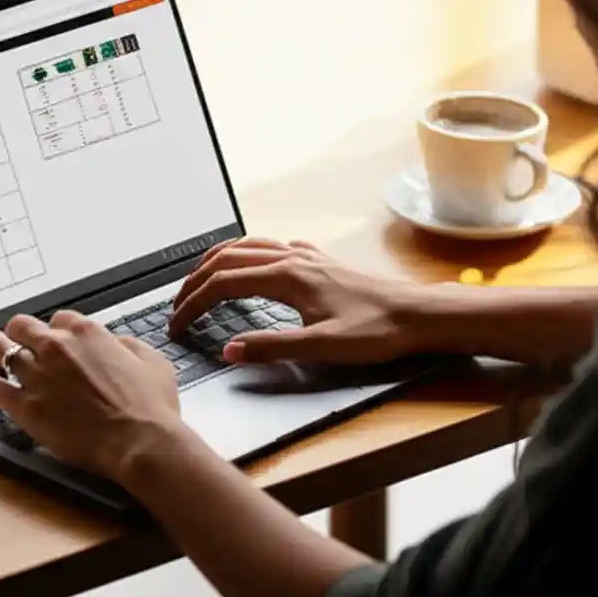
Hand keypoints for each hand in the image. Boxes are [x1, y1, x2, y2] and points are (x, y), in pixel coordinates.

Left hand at [0, 311, 187, 482]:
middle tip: (19, 348)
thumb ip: (127, 346)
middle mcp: (56, 347)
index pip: (58, 319)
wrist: (140, 442)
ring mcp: (36, 376)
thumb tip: (114, 344)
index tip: (58, 346)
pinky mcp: (24, 406)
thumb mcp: (152, 362)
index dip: (57, 333)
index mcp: (86, 332)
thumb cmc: (151, 407)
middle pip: (19, 326)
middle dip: (18, 335)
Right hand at [168, 238, 424, 365]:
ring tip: (197, 281)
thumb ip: (271, 348)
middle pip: (226, 260)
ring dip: (215, 261)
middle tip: (177, 309)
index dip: (193, 305)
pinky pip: (269, 247)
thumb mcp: (322, 348)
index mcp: (286, 277)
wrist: (419, 315)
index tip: (177, 327)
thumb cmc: (377, 332)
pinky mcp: (318, 261)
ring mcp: (305, 257)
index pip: (222, 285)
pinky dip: (245, 253)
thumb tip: (229, 351)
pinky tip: (249, 266)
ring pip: (245, 246)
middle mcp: (291, 259)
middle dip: (194, 283)